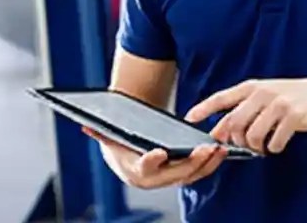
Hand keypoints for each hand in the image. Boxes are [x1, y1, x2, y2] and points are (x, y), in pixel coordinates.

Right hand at [82, 127, 227, 188]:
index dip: (151, 161)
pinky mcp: (181, 177)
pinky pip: (197, 173)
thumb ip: (99, 132)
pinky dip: (210, 163)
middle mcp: (153, 181)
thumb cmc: (119, 145)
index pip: (143, 169)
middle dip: (192, 162)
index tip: (159, 153)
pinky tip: (220, 151)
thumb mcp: (109, 138)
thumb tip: (85, 125)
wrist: (127, 159)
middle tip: (205, 148)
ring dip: (207, 164)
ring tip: (219, 148)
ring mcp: (168, 180)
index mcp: (134, 171)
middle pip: (175, 174)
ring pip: (191, 176)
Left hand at [185, 78, 306, 154]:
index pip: (221, 98)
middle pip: (235, 123)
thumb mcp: (261, 97)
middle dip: (235, 140)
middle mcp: (261, 93)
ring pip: (253, 135)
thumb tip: (218, 132)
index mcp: (250, 87)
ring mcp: (278, 104)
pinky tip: (276, 145)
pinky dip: (273, 148)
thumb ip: (240, 111)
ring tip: (261, 147)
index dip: (204, 108)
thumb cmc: (284, 98)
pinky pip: (275, 142)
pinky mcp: (293, 116)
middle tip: (244, 145)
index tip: (189, 119)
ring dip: (255, 147)